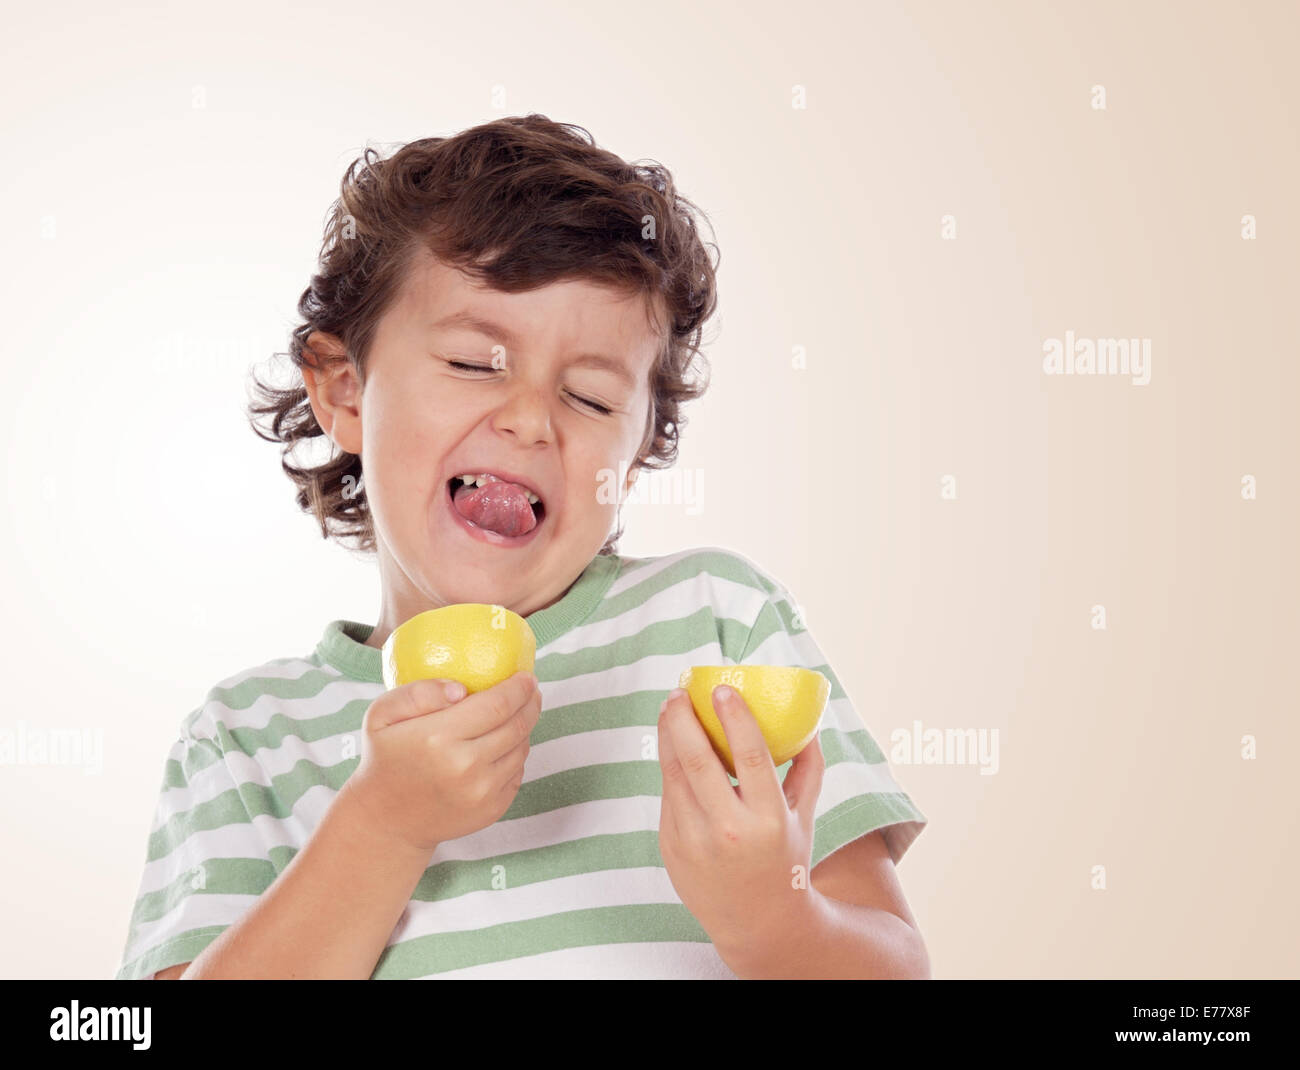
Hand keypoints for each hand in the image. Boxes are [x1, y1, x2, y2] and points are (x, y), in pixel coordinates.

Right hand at [345, 670, 541, 853]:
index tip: (526, 676)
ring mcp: (481, 793)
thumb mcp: (381, 716)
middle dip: (530, 703)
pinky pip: (517, 773)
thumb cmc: (384, 758)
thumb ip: (417, 693)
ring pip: (521, 750)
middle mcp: (465, 767)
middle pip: (517, 726)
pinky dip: (516, 756)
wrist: (386, 821)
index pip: (497, 705)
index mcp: (439, 738)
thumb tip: (461, 689)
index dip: (518, 688)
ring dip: (524, 729)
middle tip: (531, 690)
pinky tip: (503, 746)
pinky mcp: (491, 811)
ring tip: (517, 715)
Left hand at [656, 683, 825, 963]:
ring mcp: (694, 841)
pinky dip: (669, 766)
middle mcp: (729, 830)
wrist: (758, 923)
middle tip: (679, 692)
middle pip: (696, 760)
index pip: (748, 756)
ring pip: (673, 774)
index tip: (722, 689)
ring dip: (667, 735)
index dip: (734, 717)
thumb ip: (809, 770)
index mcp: (768, 819)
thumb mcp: (804, 817)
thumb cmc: (785, 860)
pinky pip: (668, 796)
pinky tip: (672, 745)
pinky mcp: (671, 847)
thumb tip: (809, 723)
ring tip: (670, 708)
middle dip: (682, 719)